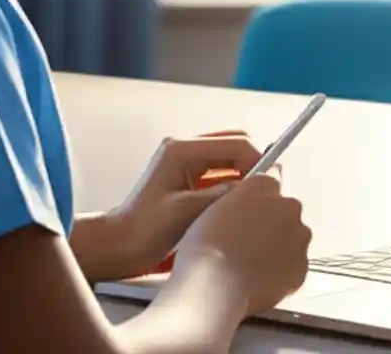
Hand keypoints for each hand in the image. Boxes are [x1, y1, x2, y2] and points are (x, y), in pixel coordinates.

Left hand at [111, 130, 263, 275]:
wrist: (119, 246)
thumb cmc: (144, 231)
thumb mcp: (188, 212)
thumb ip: (223, 194)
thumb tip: (255, 185)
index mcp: (181, 150)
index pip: (235, 143)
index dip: (259, 160)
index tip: (271, 184)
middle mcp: (184, 149)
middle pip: (235, 144)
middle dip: (254, 165)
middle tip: (265, 192)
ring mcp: (185, 162)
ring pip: (230, 158)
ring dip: (244, 175)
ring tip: (253, 201)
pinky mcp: (187, 177)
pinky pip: (220, 173)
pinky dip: (233, 186)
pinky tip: (237, 207)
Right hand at [172, 173, 311, 316]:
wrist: (216, 286)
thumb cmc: (206, 246)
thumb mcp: (211, 206)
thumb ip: (237, 196)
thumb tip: (249, 200)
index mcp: (264, 186)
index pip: (267, 187)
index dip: (253, 205)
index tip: (241, 219)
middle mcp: (289, 208)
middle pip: (283, 213)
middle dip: (269, 226)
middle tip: (241, 243)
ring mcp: (298, 240)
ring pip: (290, 241)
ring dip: (276, 249)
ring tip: (246, 265)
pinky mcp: (300, 270)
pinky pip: (292, 268)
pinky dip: (280, 273)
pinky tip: (257, 279)